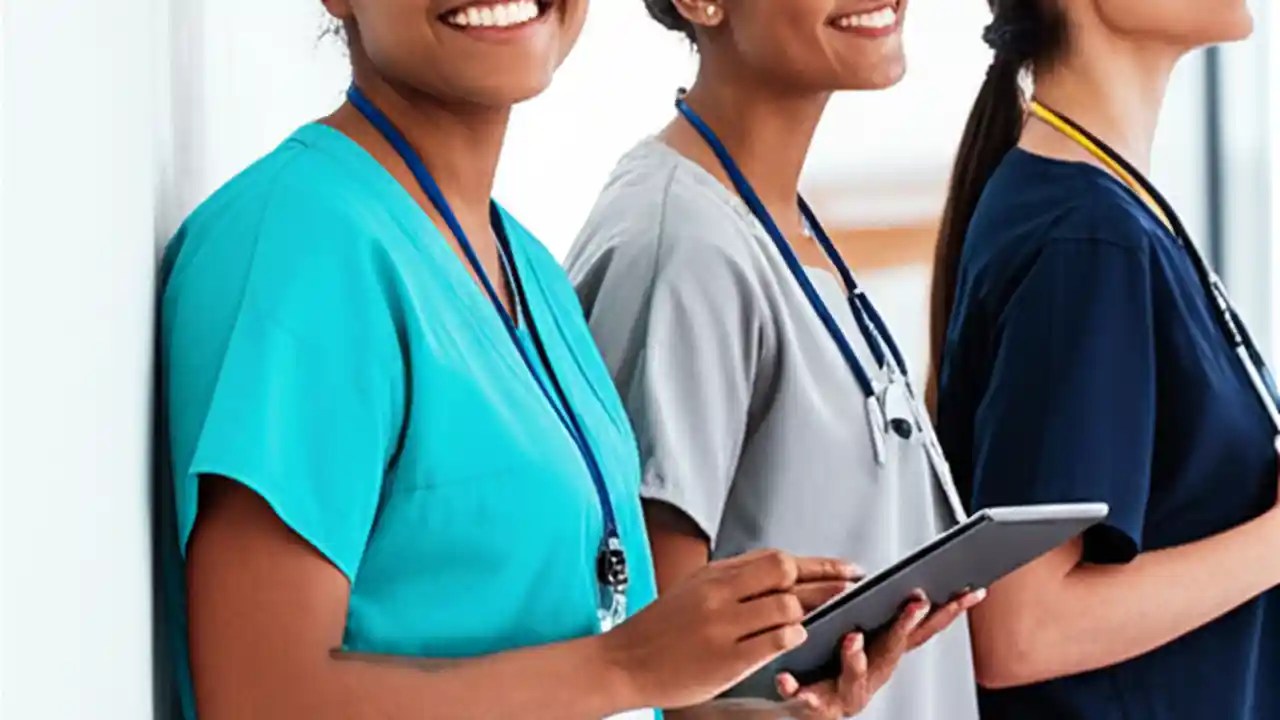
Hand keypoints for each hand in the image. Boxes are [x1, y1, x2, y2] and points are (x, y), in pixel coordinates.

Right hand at [601, 549, 859, 710]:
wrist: (622, 661)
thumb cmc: (660, 630)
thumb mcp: (694, 590)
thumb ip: (734, 580)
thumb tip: (783, 573)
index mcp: (713, 574)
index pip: (777, 558)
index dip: (818, 563)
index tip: (846, 568)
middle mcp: (719, 593)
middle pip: (786, 572)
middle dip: (823, 581)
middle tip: (848, 589)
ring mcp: (722, 625)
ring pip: (786, 607)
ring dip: (807, 615)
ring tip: (817, 621)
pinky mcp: (725, 658)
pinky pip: (776, 641)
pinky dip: (792, 638)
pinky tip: (793, 640)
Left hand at [773, 589, 984, 718]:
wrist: (805, 709)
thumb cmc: (837, 670)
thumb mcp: (869, 642)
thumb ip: (886, 618)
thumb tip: (908, 579)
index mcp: (886, 655)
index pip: (923, 631)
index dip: (949, 612)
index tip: (968, 592)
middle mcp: (873, 677)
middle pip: (893, 651)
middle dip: (905, 627)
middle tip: (916, 604)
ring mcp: (846, 694)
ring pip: (855, 677)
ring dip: (856, 658)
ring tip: (852, 637)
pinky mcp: (815, 706)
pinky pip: (805, 696)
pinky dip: (797, 688)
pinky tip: (786, 679)